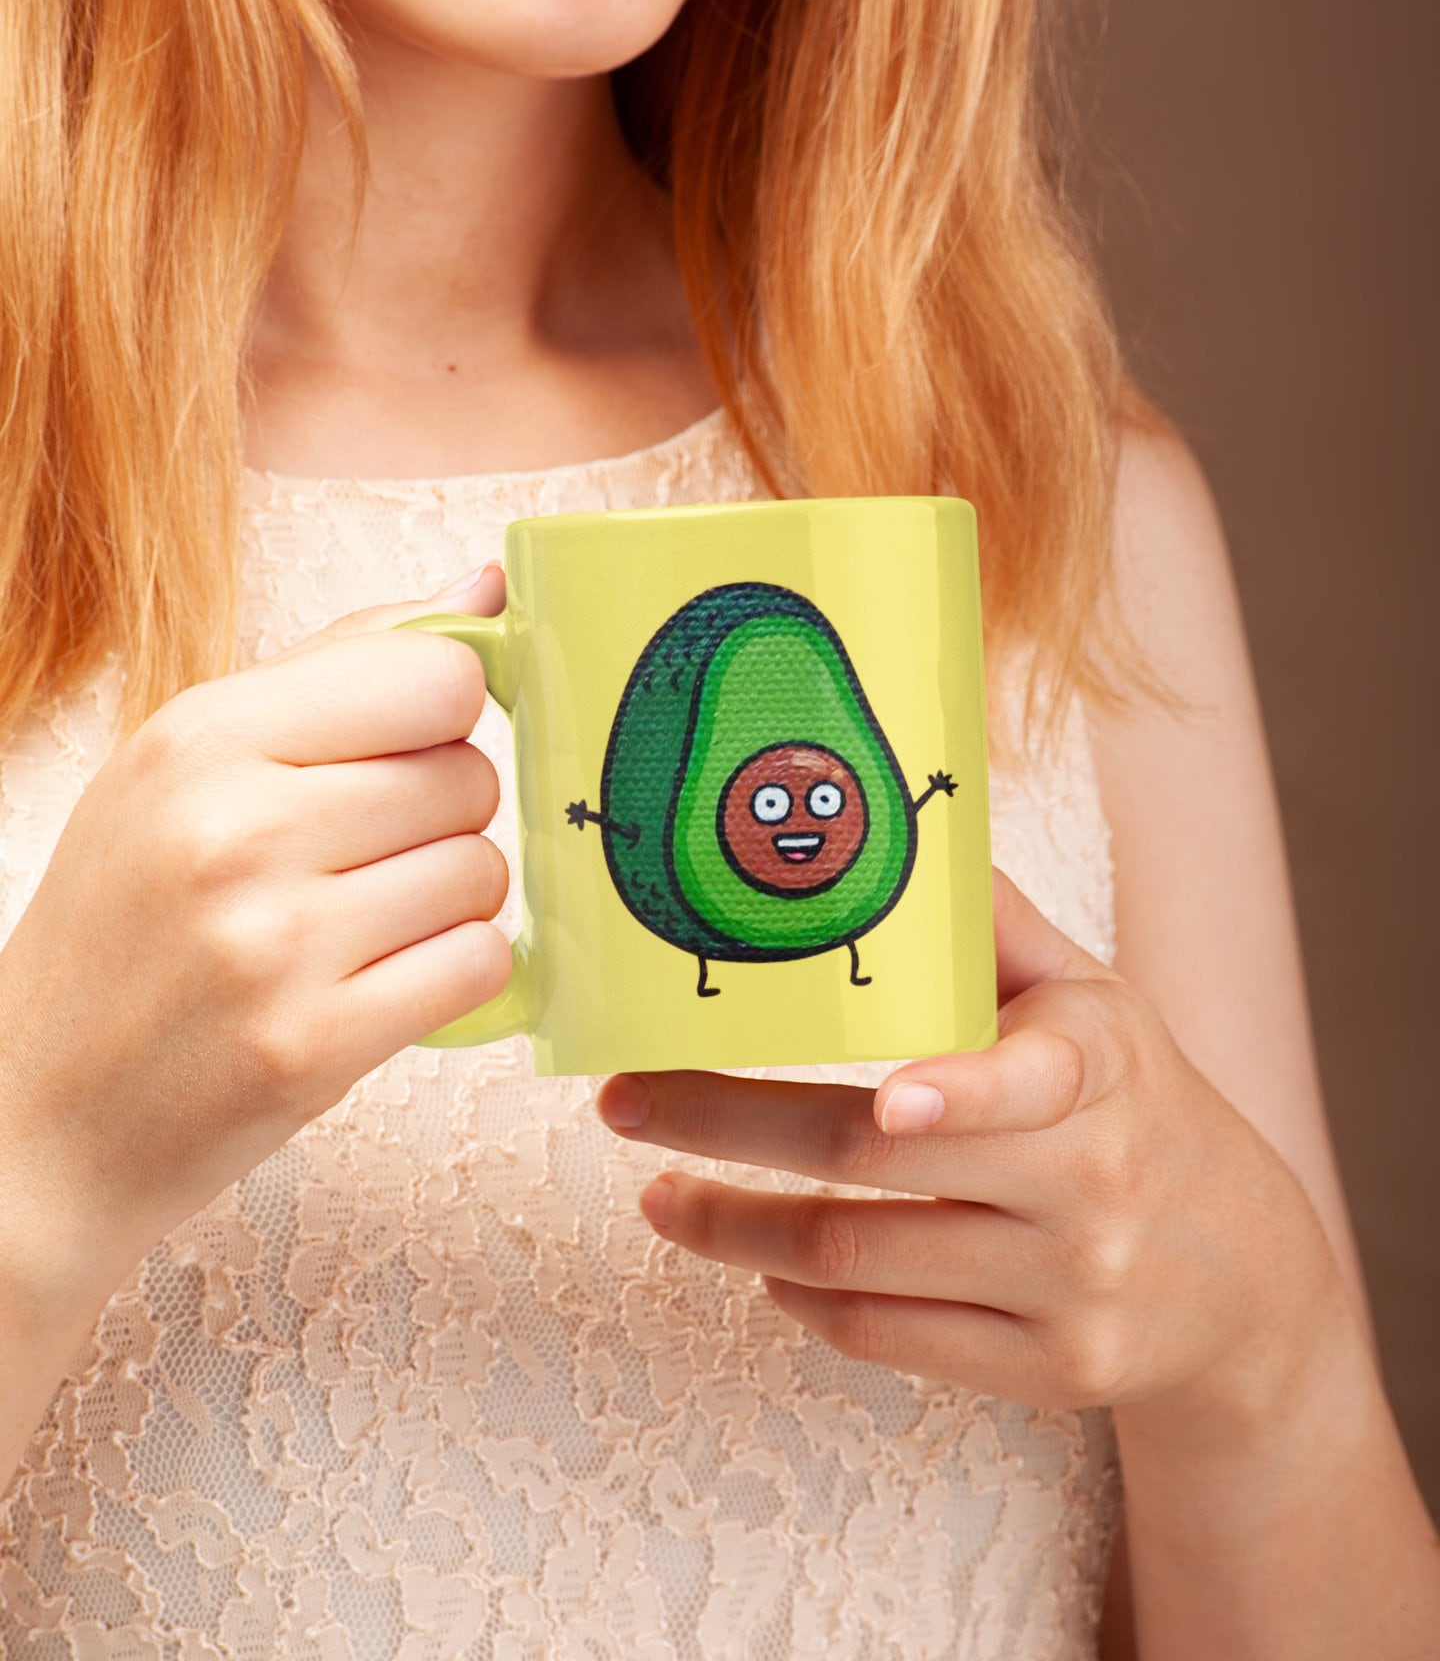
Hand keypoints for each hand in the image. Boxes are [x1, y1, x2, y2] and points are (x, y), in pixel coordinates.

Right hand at [0, 566, 511, 1332]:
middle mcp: (235, 830)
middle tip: (369, 854)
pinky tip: (387, 978)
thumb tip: (484, 587)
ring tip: (367, 922)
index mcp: (202, 738)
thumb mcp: (186, 765)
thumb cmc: (127, 924)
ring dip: (453, 900)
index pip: (435, 674)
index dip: (445, 711)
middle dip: (445, 813)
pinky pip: (477, 965)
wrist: (42, 1116)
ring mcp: (274, 945)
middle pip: (469, 775)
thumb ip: (340, 666)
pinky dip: (455, 971)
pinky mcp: (312, 1046)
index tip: (411, 743)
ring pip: (483, 872)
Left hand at [595, 867, 1342, 1419]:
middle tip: (625, 1104)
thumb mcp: (1091, 996)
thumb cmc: (1128, 1097)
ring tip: (661, 1197)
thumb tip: (889, 823)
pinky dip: (801, 1301)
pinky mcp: (1052, 1370)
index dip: (961, 1089)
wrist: (1241, 1270)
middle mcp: (1091, 1181)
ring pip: (860, 1262)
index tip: (891, 1094)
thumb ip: (992, 924)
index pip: (1031, 1078)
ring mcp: (1072, 1287)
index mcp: (1099, 1066)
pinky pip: (890, 1340)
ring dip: (734, 1227)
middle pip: (876, 1162)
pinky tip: (759, 1262)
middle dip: (728, 1129)